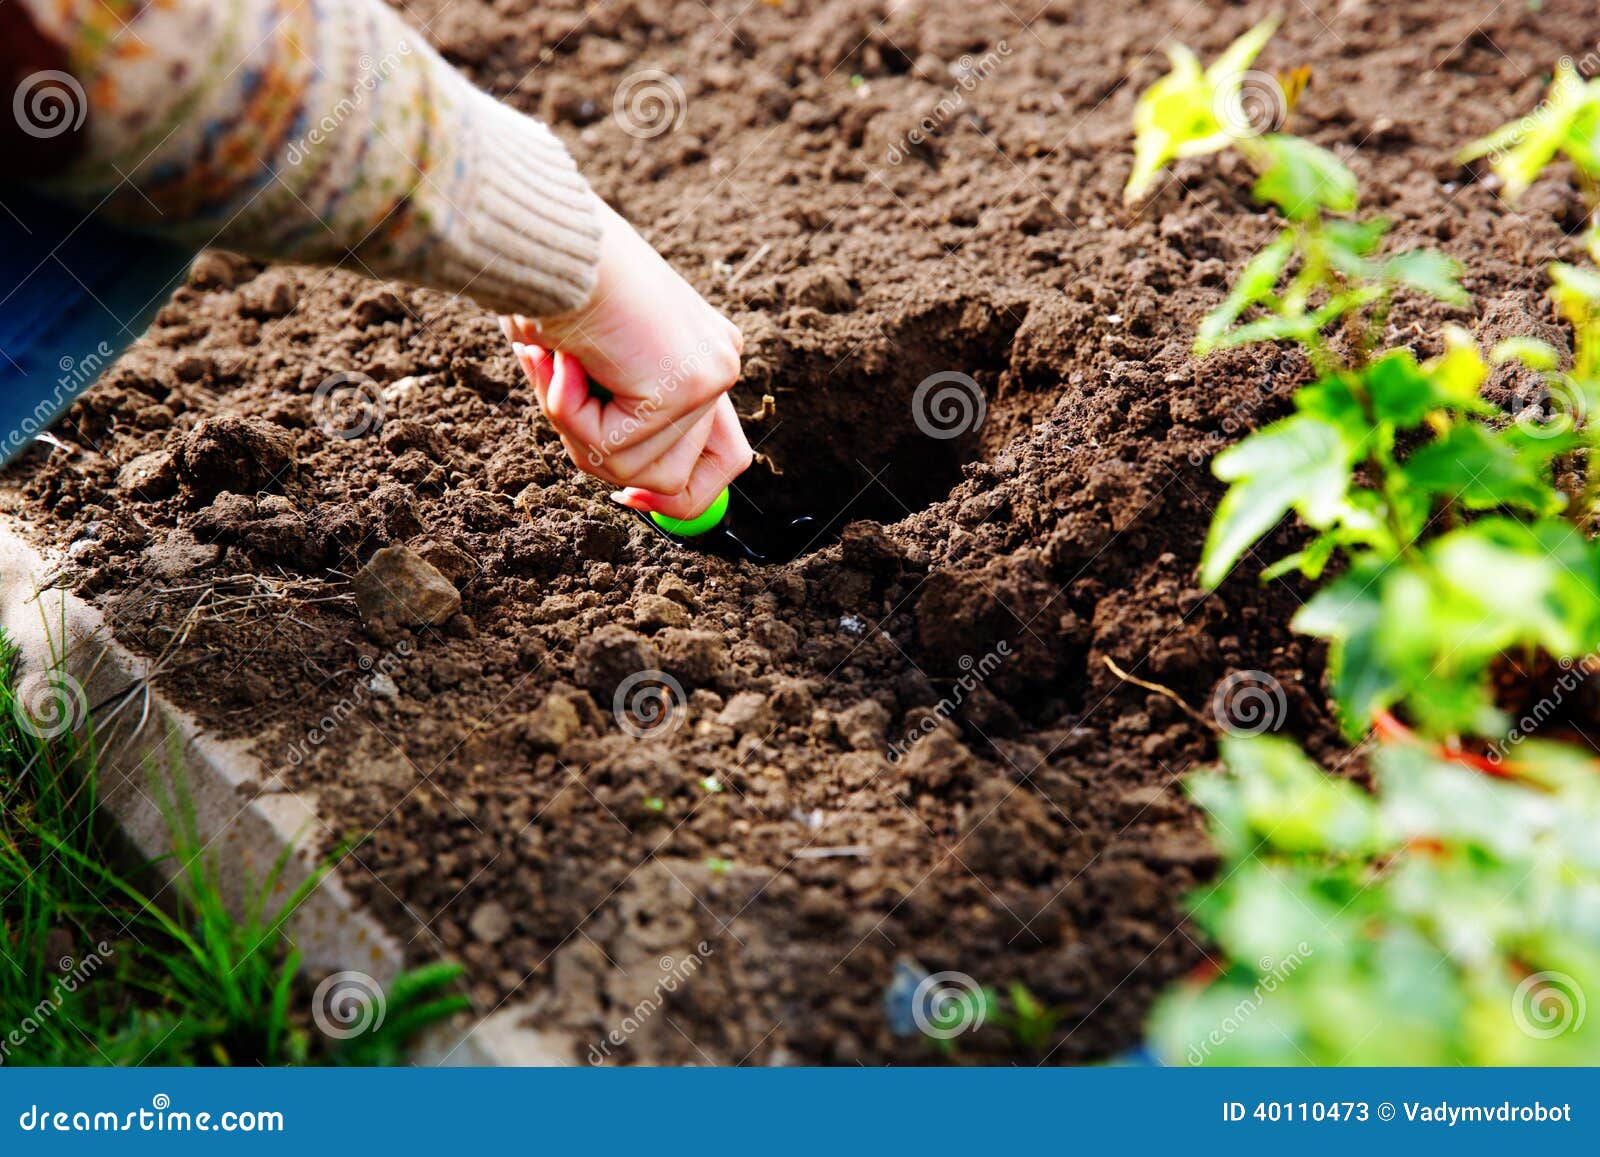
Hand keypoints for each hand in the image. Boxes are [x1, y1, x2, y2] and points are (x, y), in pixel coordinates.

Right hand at [501, 200, 752, 521]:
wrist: (547, 239)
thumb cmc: (550, 286)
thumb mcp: (587, 361)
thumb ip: (615, 413)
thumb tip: (631, 488)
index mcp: (704, 357)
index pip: (722, 460)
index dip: (672, 496)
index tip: (628, 498)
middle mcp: (720, 366)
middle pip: (678, 482)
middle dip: (605, 457)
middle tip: (562, 399)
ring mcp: (709, 377)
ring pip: (638, 471)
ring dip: (577, 429)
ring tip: (558, 363)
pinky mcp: (686, 386)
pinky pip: (612, 448)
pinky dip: (568, 412)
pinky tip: (563, 359)